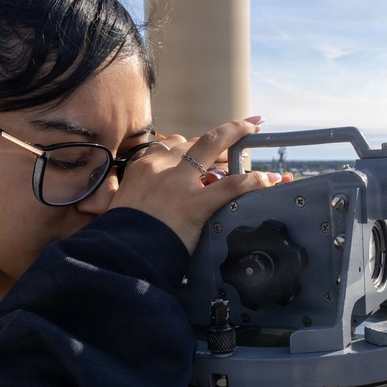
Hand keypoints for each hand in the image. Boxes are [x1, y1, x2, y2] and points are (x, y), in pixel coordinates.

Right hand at [108, 119, 287, 253]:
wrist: (120, 255)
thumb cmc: (123, 235)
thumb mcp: (126, 202)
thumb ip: (144, 191)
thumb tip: (158, 195)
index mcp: (144, 166)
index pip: (173, 144)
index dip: (195, 144)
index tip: (208, 146)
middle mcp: (162, 167)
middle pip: (197, 142)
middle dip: (224, 136)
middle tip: (245, 131)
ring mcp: (179, 184)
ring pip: (213, 149)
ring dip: (236, 146)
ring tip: (254, 147)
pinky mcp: (194, 204)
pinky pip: (230, 186)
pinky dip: (251, 181)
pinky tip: (266, 180)